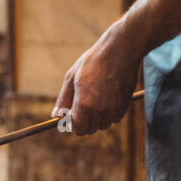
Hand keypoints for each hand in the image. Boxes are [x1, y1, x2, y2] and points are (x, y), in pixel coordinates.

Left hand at [52, 17, 142, 135]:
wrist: (120, 51)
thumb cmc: (93, 61)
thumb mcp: (71, 77)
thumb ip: (63, 100)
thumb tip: (56, 116)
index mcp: (84, 104)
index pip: (77, 129)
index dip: (71, 124)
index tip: (70, 115)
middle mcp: (100, 110)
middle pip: (89, 130)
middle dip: (83, 122)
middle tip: (81, 106)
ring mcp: (114, 109)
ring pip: (102, 125)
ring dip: (96, 118)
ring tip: (95, 98)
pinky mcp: (124, 106)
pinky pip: (114, 118)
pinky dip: (109, 113)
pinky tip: (107, 97)